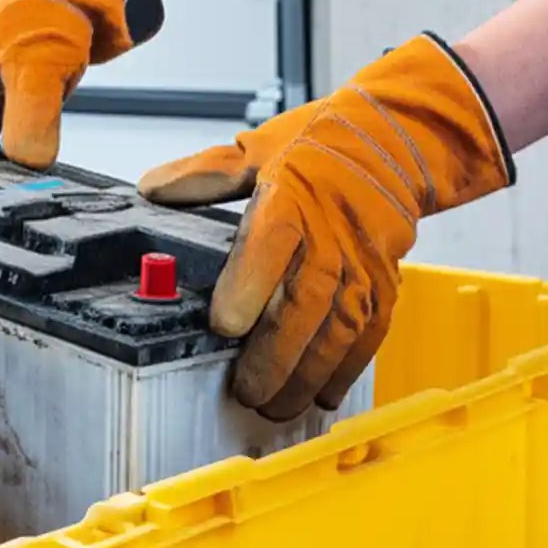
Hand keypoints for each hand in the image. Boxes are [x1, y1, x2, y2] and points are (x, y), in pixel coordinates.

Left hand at [138, 33, 514, 420]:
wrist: (396, 140)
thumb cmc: (320, 146)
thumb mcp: (257, 148)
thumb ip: (204, 173)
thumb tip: (151, 187)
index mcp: (293, 196)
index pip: (271, 243)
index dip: (248, 286)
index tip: (224, 324)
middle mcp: (332, 234)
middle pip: (305, 303)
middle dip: (275, 355)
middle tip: (246, 391)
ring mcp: (363, 263)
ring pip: (339, 329)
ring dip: (309, 375)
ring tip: (277, 407)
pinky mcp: (385, 283)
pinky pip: (369, 334)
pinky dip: (346, 369)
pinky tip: (322, 395)